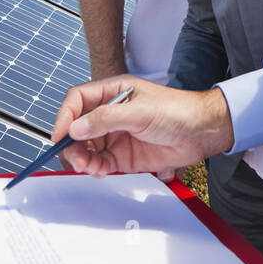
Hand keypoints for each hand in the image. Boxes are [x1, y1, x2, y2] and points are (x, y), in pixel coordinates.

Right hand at [51, 74, 232, 177]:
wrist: (202, 133)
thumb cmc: (177, 111)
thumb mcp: (140, 111)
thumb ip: (106, 119)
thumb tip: (76, 127)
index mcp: (113, 92)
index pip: (78, 100)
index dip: (65, 115)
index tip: (60, 134)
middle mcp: (111, 114)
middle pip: (78, 127)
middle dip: (71, 143)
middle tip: (74, 157)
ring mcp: (116, 135)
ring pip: (86, 148)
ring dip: (81, 158)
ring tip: (87, 166)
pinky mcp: (123, 156)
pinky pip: (100, 163)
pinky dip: (94, 168)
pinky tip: (97, 171)